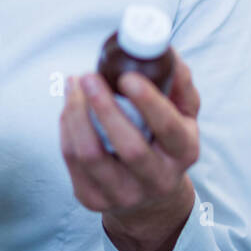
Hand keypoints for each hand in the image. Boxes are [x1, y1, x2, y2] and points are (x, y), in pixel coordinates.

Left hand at [59, 49, 200, 250]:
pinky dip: (67, 126)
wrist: (149, 194)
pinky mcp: (92, 198)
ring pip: (91, 155)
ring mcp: (122, 194)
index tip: (127, 76)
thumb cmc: (164, 141)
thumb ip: (179, 82)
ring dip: (77, 114)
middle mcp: (156, 180)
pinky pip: (72, 159)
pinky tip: (70, 106)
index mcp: (183, 153)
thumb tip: (166, 52)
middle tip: (89, 76)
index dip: (148, 102)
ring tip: (74, 85)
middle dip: (105, 108)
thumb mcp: (182, 113)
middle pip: (130, 148)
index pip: (168, 129)